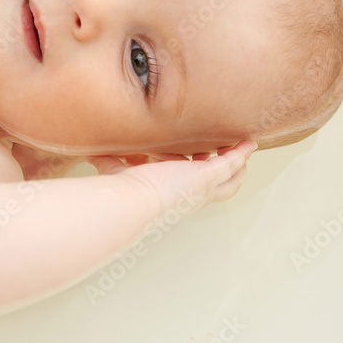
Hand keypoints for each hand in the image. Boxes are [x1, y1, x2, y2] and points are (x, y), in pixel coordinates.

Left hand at [88, 142, 257, 212]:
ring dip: (238, 165)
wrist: (134, 199)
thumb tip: (92, 152)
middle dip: (228, 172)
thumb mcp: (119, 169)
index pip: (190, 183)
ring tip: (244, 149)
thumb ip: (109, 161)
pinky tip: (249, 143)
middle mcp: (191, 194)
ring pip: (230, 179)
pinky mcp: (207, 177)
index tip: (196, 157)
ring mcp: (202, 187)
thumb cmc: (125, 191)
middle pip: (218, 187)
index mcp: (174, 194)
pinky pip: (230, 164)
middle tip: (233, 156)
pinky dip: (241, 153)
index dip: (196, 170)